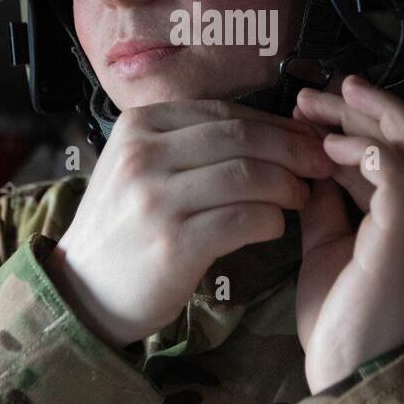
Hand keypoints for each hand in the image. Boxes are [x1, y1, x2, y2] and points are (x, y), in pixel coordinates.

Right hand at [44, 99, 337, 348]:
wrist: (83, 291)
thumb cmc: (125, 227)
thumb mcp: (140, 167)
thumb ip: (191, 144)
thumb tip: (272, 129)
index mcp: (139, 125)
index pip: (225, 111)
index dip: (276, 123)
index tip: (307, 138)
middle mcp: (143, 154)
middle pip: (242, 137)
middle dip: (293, 149)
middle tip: (321, 164)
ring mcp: (155, 199)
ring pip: (248, 175)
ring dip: (287, 185)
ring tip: (301, 197)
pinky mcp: (173, 243)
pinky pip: (243, 220)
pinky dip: (270, 220)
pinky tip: (276, 226)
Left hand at [292, 74, 403, 393]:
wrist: (353, 379)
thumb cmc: (343, 323)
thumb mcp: (328, 250)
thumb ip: (326, 207)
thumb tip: (307, 167)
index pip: (397, 152)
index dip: (356, 123)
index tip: (311, 109)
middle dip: (363, 105)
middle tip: (314, 92)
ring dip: (362, 117)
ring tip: (315, 105)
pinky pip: (398, 176)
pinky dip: (366, 150)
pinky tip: (329, 145)